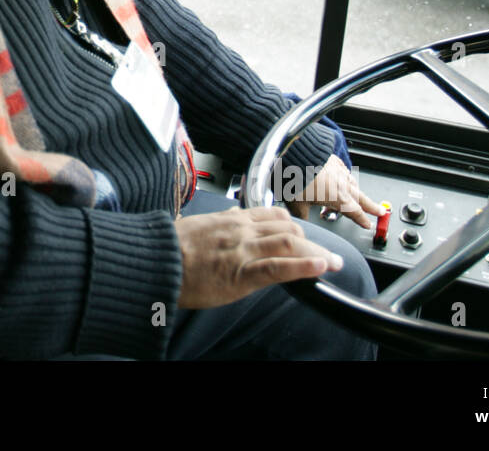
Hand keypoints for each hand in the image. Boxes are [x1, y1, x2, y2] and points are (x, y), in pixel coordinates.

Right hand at [175, 205, 342, 308]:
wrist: (154, 261)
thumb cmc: (168, 249)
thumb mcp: (198, 230)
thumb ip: (218, 230)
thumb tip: (225, 234)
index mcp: (231, 219)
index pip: (273, 215)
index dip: (294, 226)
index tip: (305, 235)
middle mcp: (242, 230)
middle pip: (288, 229)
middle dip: (312, 242)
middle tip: (328, 254)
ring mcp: (243, 250)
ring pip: (290, 244)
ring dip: (318, 253)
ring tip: (334, 263)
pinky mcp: (241, 273)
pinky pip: (278, 267)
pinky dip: (304, 267)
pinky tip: (321, 267)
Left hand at [287, 154, 379, 228]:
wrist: (295, 154)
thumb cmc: (295, 179)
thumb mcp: (297, 204)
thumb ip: (303, 215)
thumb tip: (301, 223)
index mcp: (338, 198)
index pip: (355, 213)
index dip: (362, 220)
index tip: (368, 224)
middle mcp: (342, 184)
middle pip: (361, 198)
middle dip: (372, 206)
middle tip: (381, 211)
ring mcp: (339, 171)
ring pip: (353, 183)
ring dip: (358, 191)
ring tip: (360, 196)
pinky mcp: (333, 160)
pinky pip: (344, 170)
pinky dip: (346, 176)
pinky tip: (344, 176)